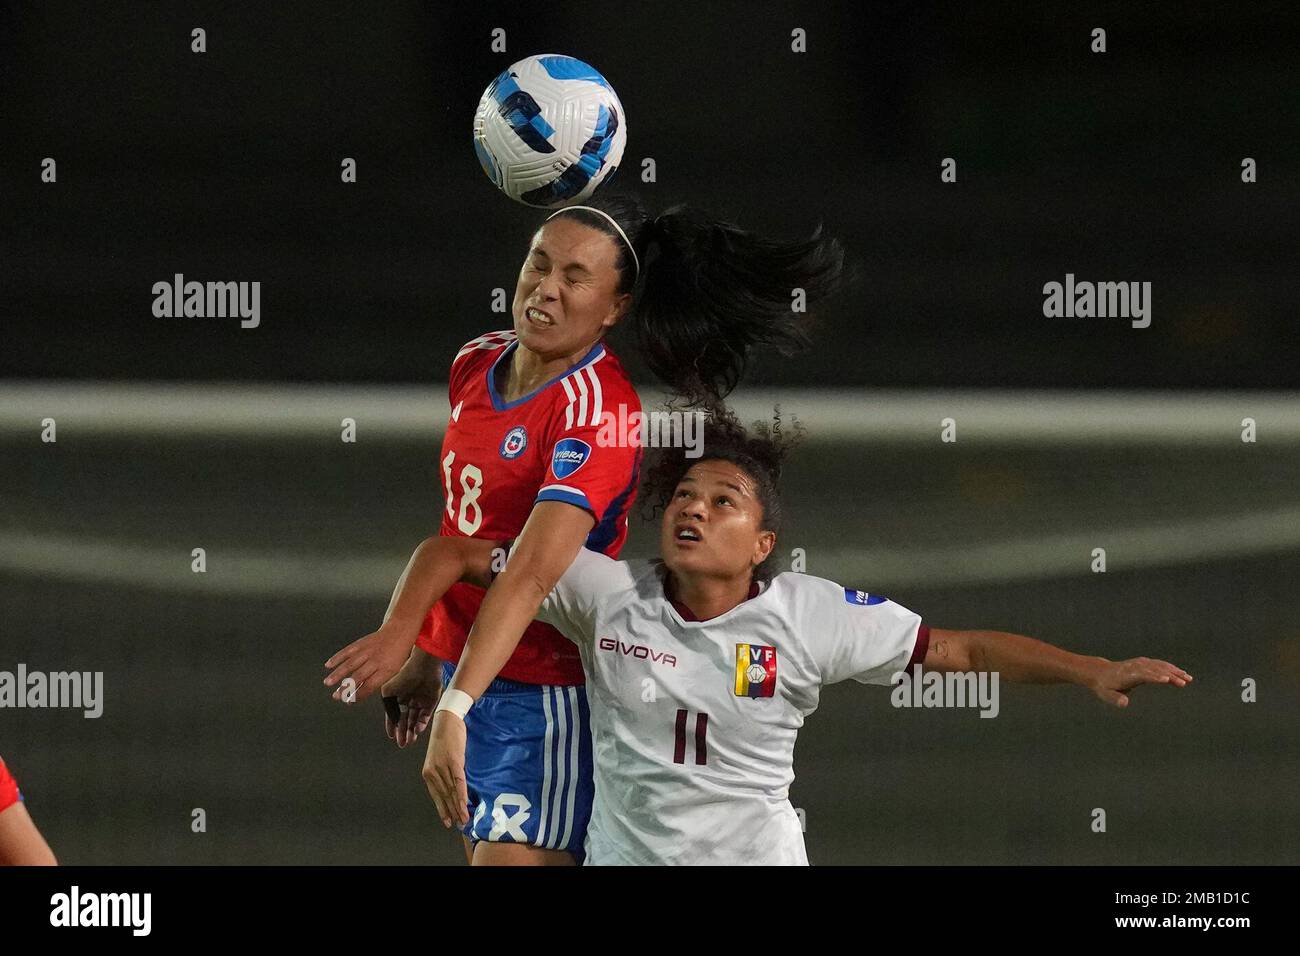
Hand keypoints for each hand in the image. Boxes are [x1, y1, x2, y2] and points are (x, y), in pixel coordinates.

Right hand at [323, 622, 415, 703]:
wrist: (399, 632)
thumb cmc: (396, 655)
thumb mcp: (393, 670)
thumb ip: (376, 681)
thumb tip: (357, 694)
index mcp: (386, 669)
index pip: (370, 685)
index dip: (359, 694)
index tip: (349, 702)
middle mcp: (376, 660)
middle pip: (358, 676)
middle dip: (346, 687)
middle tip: (336, 696)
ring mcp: (367, 650)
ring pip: (350, 663)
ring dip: (338, 674)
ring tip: (328, 682)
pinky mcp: (361, 643)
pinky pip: (347, 651)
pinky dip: (337, 657)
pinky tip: (328, 665)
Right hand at [379, 648, 443, 747]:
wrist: (423, 665)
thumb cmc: (404, 675)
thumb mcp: (388, 692)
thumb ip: (389, 707)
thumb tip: (391, 721)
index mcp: (399, 698)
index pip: (395, 716)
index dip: (393, 726)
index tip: (392, 736)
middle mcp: (410, 701)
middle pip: (406, 720)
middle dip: (403, 732)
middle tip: (402, 743)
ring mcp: (421, 701)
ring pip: (416, 720)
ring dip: (412, 730)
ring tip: (409, 740)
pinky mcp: (431, 701)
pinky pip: (426, 715)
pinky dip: (421, 723)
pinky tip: (417, 730)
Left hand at [422, 711, 469, 828]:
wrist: (446, 720)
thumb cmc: (446, 738)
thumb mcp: (441, 758)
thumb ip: (445, 772)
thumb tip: (453, 786)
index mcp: (428, 773)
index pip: (436, 795)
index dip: (442, 809)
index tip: (448, 821)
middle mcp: (433, 772)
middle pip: (444, 796)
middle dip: (452, 811)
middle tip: (458, 824)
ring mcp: (443, 767)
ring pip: (451, 791)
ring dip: (458, 807)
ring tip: (464, 819)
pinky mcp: (453, 762)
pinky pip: (458, 782)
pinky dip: (462, 794)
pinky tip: (465, 804)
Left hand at [1089, 657, 1192, 707]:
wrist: (1101, 672)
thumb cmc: (1104, 686)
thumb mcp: (1106, 694)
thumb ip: (1115, 699)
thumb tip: (1125, 703)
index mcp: (1128, 674)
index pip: (1143, 674)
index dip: (1154, 677)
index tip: (1166, 680)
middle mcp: (1136, 666)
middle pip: (1155, 669)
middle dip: (1170, 675)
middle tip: (1183, 683)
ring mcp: (1141, 663)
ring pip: (1160, 666)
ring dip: (1174, 671)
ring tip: (1188, 679)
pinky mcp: (1145, 662)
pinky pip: (1160, 664)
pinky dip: (1172, 668)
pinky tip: (1182, 674)